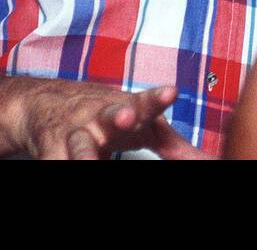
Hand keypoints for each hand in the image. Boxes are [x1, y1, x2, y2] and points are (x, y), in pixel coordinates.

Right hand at [15, 82, 206, 159]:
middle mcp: (100, 116)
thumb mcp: (140, 126)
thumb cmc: (107, 118)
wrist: (47, 105)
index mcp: (129, 109)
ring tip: (89, 162)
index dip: (158, 97)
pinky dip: (58, 164)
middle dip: (119, 115)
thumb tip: (209, 160)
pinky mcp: (51, 150)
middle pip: (110, 114)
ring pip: (78, 144)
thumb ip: (171, 143)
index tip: (171, 91)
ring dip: (84, 153)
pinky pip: (54, 161)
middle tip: (127, 116)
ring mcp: (74, 132)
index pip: (146, 101)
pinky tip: (59, 164)